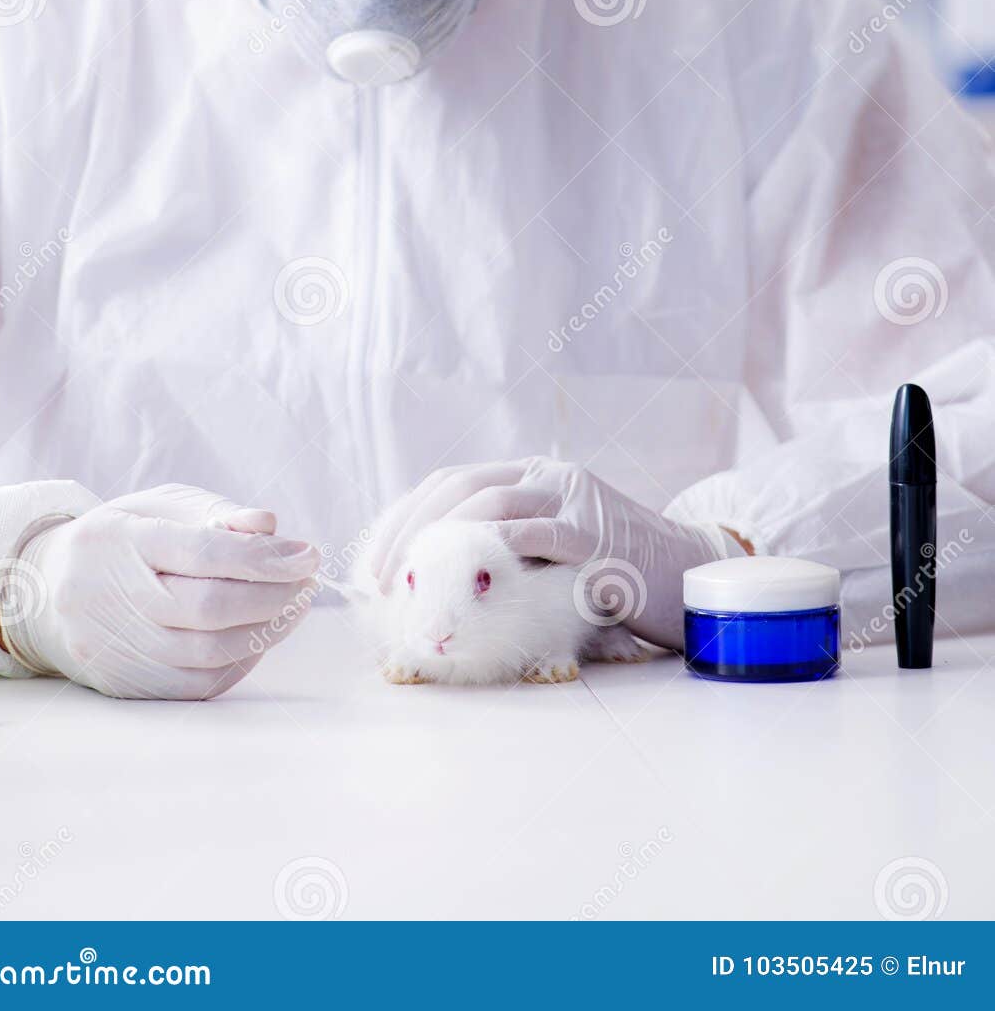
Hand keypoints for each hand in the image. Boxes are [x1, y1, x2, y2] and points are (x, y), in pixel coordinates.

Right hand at [3, 483, 320, 698]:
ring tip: (293, 606)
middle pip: (208, 608)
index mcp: (119, 539)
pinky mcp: (124, 684)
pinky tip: (261, 636)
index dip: (262, 558)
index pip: (201, 552)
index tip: (308, 555)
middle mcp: (109, 596)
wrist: (48, 589)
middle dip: (273, 597)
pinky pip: (197, 685)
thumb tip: (271, 527)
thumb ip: (218, 514)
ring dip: (266, 631)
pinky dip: (241, 662)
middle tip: (308, 582)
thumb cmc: (123, 538)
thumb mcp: (161, 506)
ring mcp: (113, 647)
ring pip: (208, 652)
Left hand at [369, 456, 732, 648]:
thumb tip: (431, 587)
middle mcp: (546, 476)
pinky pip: (534, 531)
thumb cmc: (612, 576)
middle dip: (409, 528)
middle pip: (458, 485)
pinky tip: (464, 568)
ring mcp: (572, 498)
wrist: (689, 576)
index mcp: (530, 476)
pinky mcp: (594, 532)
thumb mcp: (550, 554)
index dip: (404, 515)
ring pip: (489, 499)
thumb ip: (506, 551)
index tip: (372, 559)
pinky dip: (494, 544)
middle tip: (381, 576)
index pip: (450, 481)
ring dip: (439, 540)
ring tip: (412, 581)